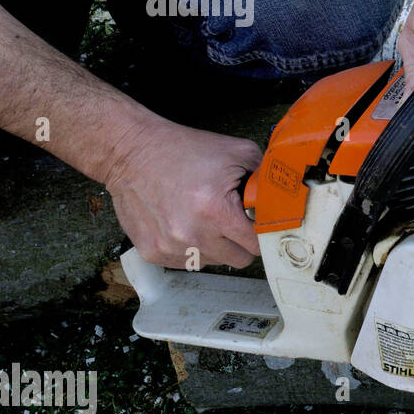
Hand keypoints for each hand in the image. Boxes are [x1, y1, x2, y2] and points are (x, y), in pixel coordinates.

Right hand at [106, 120, 262, 268]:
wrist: (131, 152)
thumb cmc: (181, 151)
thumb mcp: (237, 153)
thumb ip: (265, 178)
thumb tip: (282, 199)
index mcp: (216, 211)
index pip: (257, 245)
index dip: (261, 232)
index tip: (257, 224)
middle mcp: (192, 234)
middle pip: (239, 259)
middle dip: (241, 240)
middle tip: (232, 220)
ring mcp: (170, 247)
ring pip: (214, 262)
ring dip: (216, 245)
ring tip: (204, 217)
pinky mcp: (153, 252)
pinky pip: (188, 262)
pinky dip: (192, 248)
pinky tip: (186, 223)